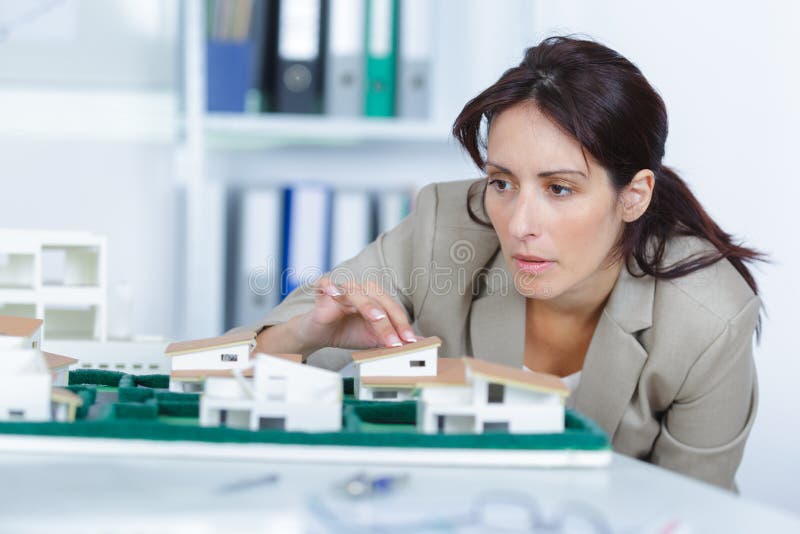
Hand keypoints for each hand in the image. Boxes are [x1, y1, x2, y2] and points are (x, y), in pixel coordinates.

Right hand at [296, 276, 417, 350]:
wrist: (320, 334)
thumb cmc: (347, 331)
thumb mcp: (372, 338)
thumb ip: (391, 338)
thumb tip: (417, 342)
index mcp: (376, 298)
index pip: (392, 308)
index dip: (402, 324)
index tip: (409, 341)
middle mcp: (361, 290)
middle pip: (378, 299)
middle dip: (389, 321)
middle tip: (396, 340)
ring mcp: (342, 289)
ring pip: (357, 293)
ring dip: (368, 305)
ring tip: (377, 318)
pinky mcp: (323, 292)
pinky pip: (325, 283)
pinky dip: (329, 286)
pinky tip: (334, 293)